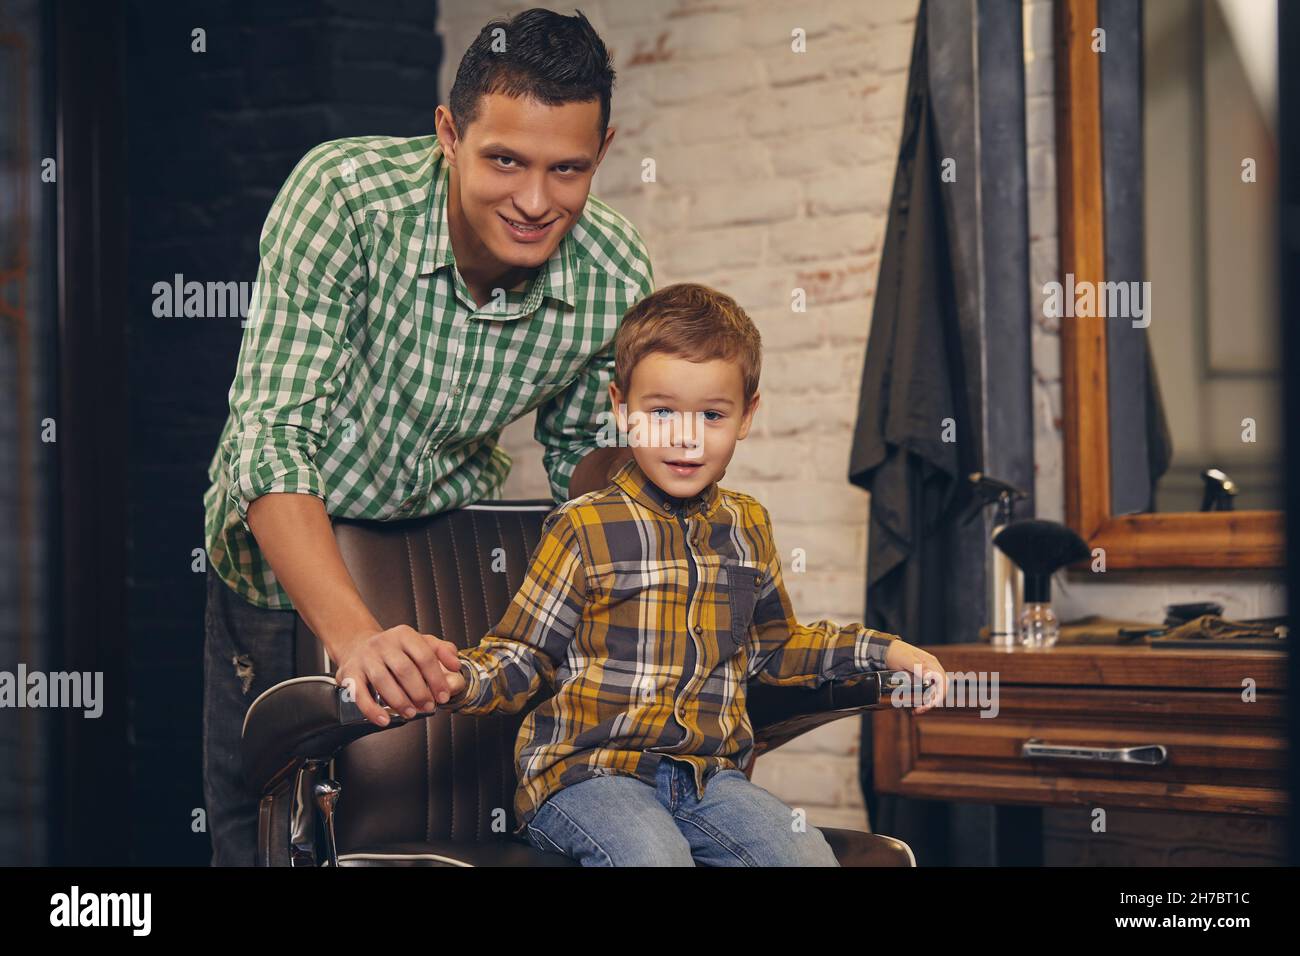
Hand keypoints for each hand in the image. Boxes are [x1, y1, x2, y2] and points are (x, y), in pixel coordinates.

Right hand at [333, 624, 466, 726]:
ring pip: (382, 680)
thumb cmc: (395, 650)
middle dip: (419, 691)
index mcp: (403, 635)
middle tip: (429, 706)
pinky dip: (372, 709)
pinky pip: (359, 693)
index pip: (424, 655)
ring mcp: (365, 658)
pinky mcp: (349, 673)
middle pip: (404, 669)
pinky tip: (384, 720)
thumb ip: (441, 650)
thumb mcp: (419, 642)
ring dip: (399, 701)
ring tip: (411, 713)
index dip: (436, 678)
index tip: (444, 695)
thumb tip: (456, 664)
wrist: (357, 645)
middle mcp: (383, 644)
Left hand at [884, 639, 946, 714]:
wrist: (885, 650)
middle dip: (932, 701)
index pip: (943, 681)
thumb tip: (930, 677)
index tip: (929, 704)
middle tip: (920, 709)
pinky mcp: (918, 679)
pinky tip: (913, 705)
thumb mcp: (906, 659)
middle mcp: (931, 669)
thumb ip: (918, 666)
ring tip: (916, 710)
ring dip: (927, 702)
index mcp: (931, 663)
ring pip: (933, 692)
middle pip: (939, 689)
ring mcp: (925, 674)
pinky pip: (924, 691)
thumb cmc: (895, 652)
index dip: (939, 694)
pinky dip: (921, 700)